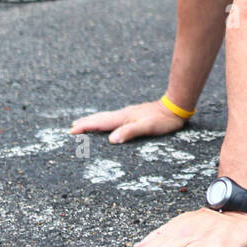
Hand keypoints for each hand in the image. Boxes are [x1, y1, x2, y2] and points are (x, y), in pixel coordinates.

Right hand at [70, 99, 185, 142]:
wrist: (175, 107)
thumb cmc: (163, 120)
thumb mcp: (148, 127)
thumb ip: (130, 132)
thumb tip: (111, 139)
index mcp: (123, 118)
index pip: (100, 123)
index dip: (86, 127)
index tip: (72, 131)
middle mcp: (123, 114)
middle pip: (100, 118)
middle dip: (85, 122)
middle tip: (71, 127)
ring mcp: (128, 113)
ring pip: (105, 116)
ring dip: (93, 120)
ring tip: (83, 122)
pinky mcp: (133, 114)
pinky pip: (112, 117)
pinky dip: (103, 120)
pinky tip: (106, 122)